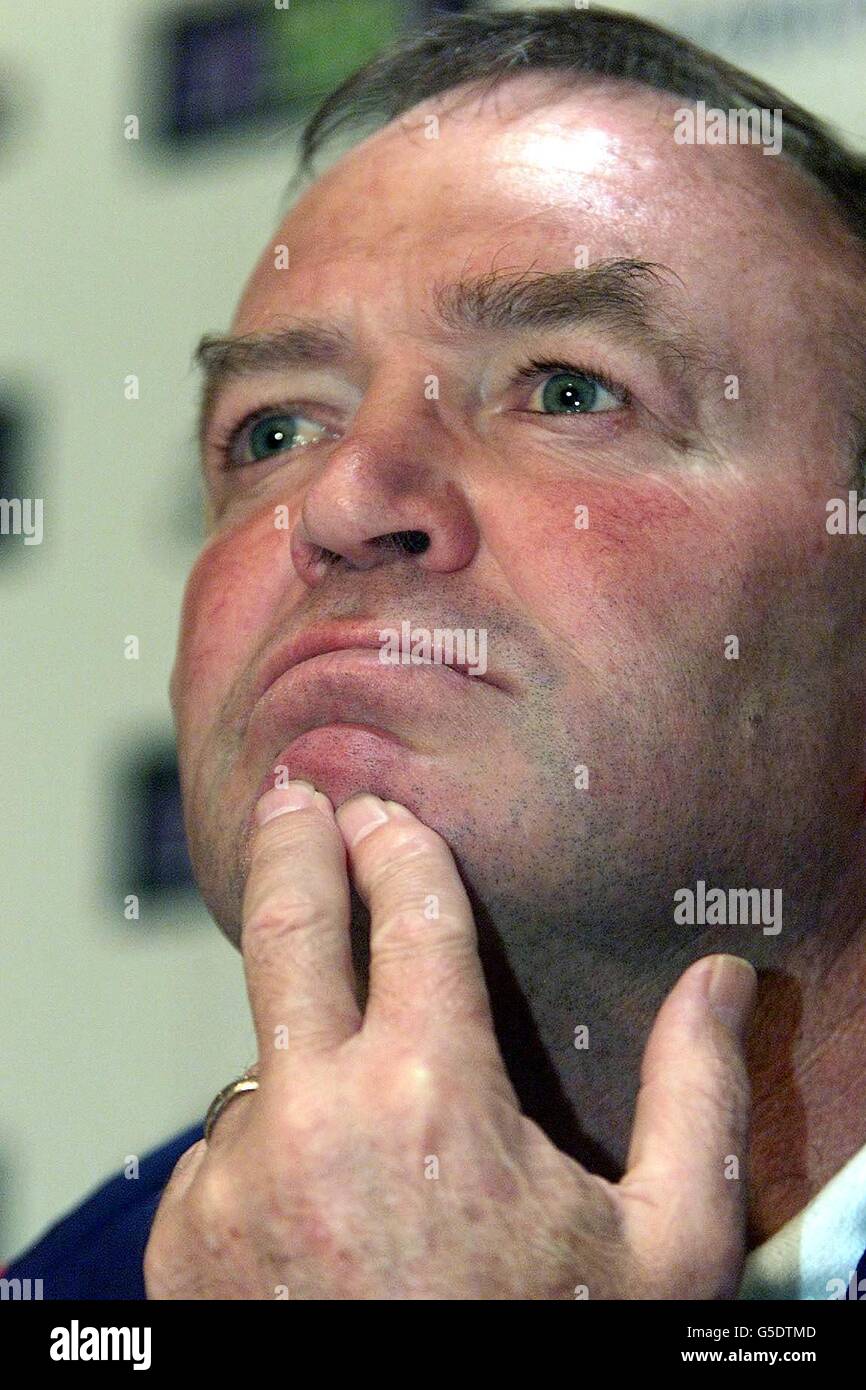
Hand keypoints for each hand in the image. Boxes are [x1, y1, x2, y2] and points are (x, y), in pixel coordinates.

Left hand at [144, 781, 755, 1299]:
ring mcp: (233, 1178)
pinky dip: (268, 1152)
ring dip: (302, 1054)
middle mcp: (313, 1117)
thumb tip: (724, 982)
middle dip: (298, 845)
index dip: (401, 846)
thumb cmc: (549, 1361)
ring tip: (361, 1120)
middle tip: (295, 796)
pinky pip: (226, 1152)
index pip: (409, 912)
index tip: (387, 812)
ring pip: (262, 1058)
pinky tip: (322, 1206)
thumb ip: (694, 1099)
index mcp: (432, 1095)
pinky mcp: (183, 1241)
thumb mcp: (662, 1253)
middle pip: (292, 928)